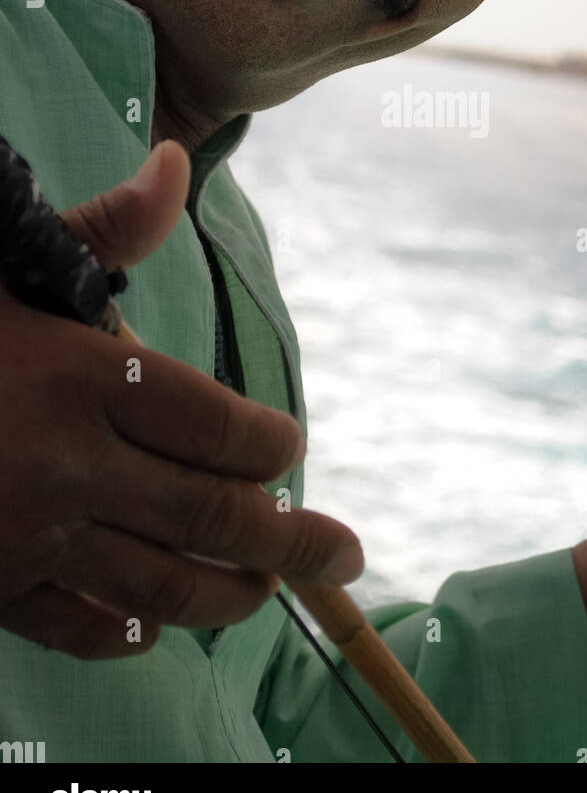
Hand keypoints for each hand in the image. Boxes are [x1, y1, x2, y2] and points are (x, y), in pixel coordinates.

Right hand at [0, 139, 362, 660]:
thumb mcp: (13, 258)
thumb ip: (106, 228)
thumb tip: (177, 160)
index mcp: (79, 378)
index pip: (215, 426)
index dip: (270, 445)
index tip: (292, 449)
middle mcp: (63, 466)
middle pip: (207, 515)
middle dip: (291, 539)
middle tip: (347, 553)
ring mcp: (24, 536)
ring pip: (155, 583)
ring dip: (226, 593)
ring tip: (270, 591)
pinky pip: (71, 627)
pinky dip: (121, 632)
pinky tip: (154, 627)